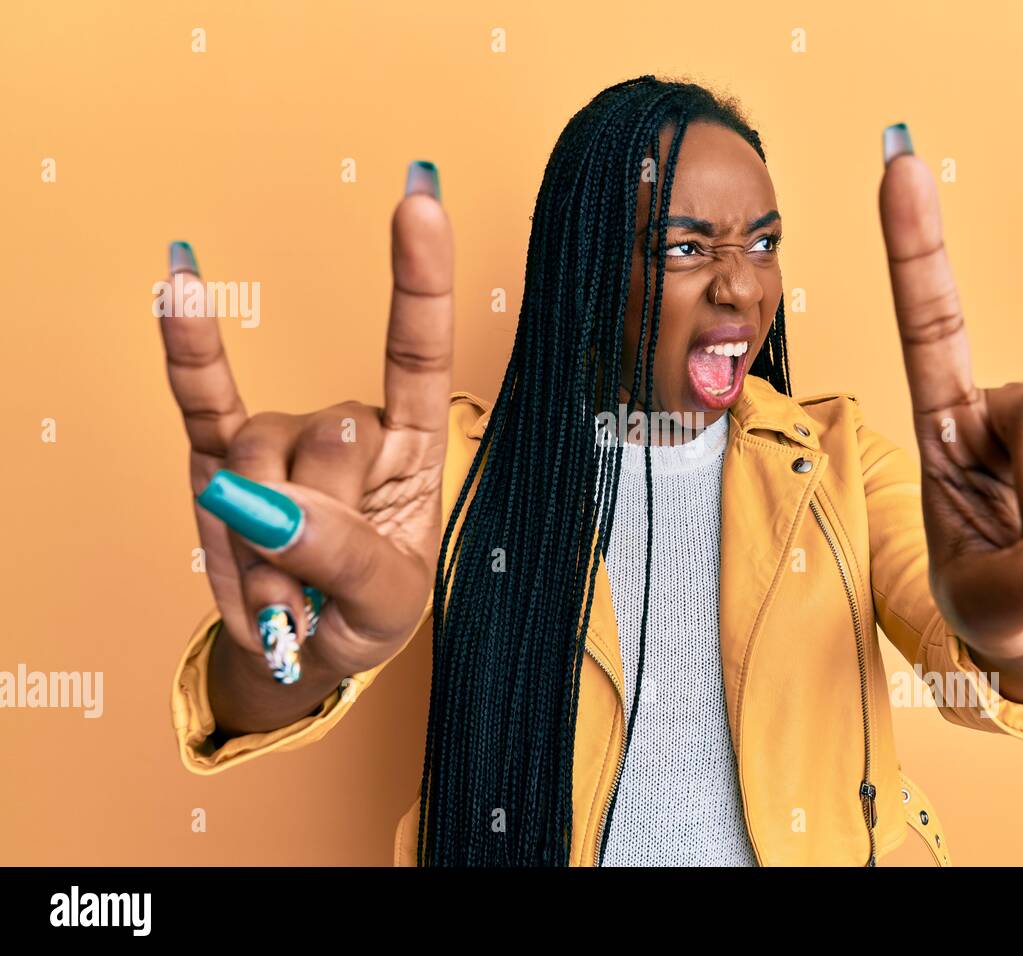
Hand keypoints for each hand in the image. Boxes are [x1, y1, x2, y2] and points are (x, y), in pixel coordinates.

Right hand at [159, 162, 453, 695]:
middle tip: (318, 592)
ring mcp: (282, 438)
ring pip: (260, 453)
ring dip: (260, 544)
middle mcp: (348, 428)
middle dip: (314, 526)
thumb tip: (267, 503)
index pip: (418, 351)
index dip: (421, 278)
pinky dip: (189, 351)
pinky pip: (201, 402)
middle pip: (327, 430)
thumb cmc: (367, 613)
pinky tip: (180, 284)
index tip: (421, 198)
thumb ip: (340, 552)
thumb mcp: (385, 599)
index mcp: (410, 448)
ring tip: (284, 599)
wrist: (307, 653)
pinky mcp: (221, 456)